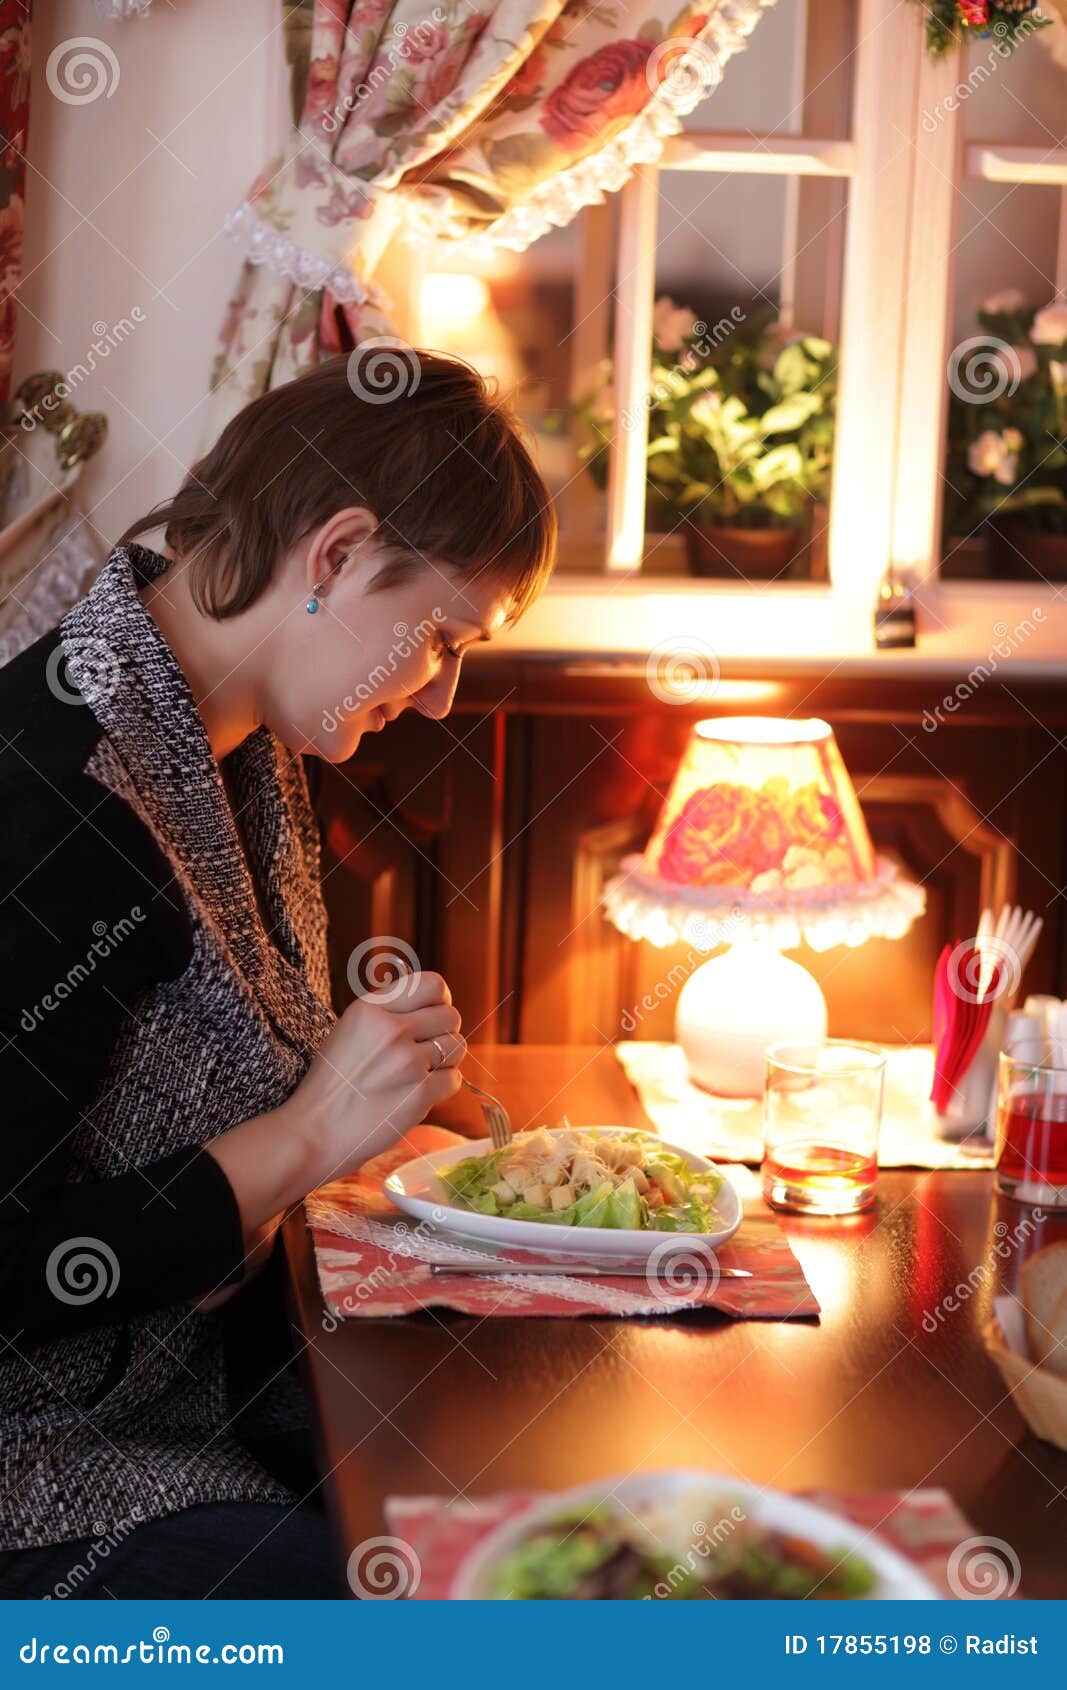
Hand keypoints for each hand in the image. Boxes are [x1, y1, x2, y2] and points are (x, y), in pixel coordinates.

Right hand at [285, 969, 465, 1188]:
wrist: (314, 1131)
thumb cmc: (331, 1082)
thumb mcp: (349, 1030)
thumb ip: (387, 1013)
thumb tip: (431, 1004)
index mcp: (370, 1008)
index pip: (432, 985)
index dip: (440, 1000)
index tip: (434, 1014)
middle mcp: (391, 1030)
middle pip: (450, 1016)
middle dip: (444, 1032)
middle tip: (425, 1050)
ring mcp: (408, 1062)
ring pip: (457, 1047)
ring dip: (446, 1060)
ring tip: (421, 1072)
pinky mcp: (420, 1094)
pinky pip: (454, 1079)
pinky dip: (443, 1087)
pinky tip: (419, 1093)